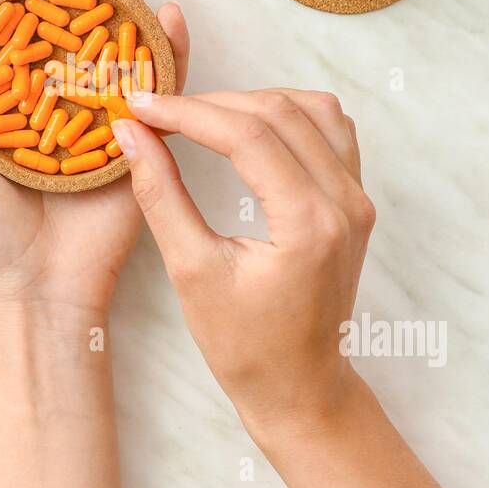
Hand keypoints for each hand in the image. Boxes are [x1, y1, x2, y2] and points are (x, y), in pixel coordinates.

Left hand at [0, 0, 189, 313]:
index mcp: (4, 90)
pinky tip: (169, 10)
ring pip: (116, 36)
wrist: (30, 286)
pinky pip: (160, 85)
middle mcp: (54, 91)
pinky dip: (169, 46)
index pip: (16, 17)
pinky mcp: (140, 135)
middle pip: (71, 14)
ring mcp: (100, 110)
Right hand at [111, 89, 370, 425]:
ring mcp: (358, 199)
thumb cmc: (245, 345)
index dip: (187, 112)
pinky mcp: (356, 200)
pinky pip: (332, 129)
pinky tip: (248, 125)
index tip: (141, 105)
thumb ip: (161, 195)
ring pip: (311, 109)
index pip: (247, 136)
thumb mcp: (192, 271)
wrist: (299, 386)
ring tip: (199, 116)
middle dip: (211, 103)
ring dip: (252, 101)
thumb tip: (130, 133)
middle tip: (157, 112)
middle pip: (278, 112)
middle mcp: (345, 203)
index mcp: (309, 224)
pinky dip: (288, 114)